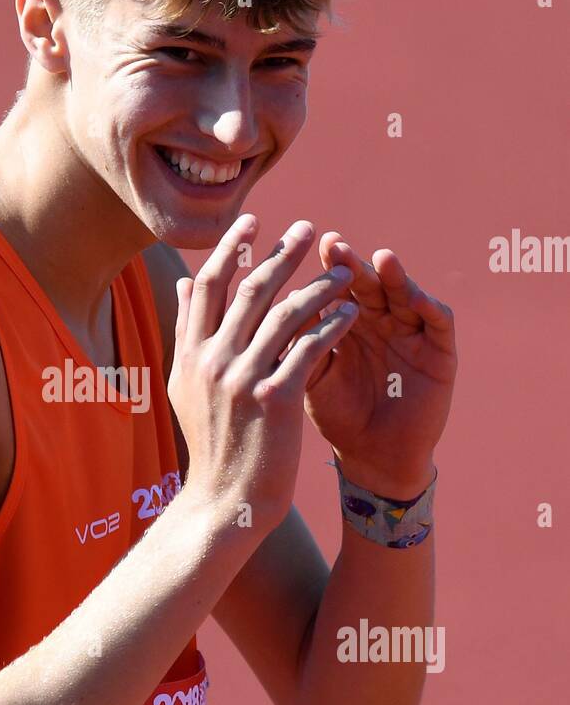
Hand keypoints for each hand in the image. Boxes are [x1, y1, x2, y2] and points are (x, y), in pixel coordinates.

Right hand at [168, 213, 358, 535]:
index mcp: (190, 354)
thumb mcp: (186, 386)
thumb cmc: (212, 444)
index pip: (207, 286)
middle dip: (282, 253)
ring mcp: (242, 378)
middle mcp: (212, 360)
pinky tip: (352, 312)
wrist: (224, 501)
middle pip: (250, 290)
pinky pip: (311, 347)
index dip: (230, 250)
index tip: (252, 223)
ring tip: (344, 272)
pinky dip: (332, 323)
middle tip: (309, 228)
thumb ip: (187, 332)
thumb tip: (181, 283)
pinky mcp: (276, 398)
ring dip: (318, 286)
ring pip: (285, 313)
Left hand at [286, 231, 457, 496]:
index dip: (320, 268)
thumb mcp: (310, 377)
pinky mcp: (441, 351)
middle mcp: (380, 319)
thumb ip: (294, 343)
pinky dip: (428, 305)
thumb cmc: (338, 417)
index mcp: (346, 322)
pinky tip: (412, 295)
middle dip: (351, 265)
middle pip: (366, 282)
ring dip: (393, 275)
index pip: (333, 287)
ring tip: (380, 259)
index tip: (300, 249)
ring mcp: (411, 332)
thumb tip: (264, 304)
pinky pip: (439, 320)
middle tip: (333, 246)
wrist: (373, 459)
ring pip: (403, 293)